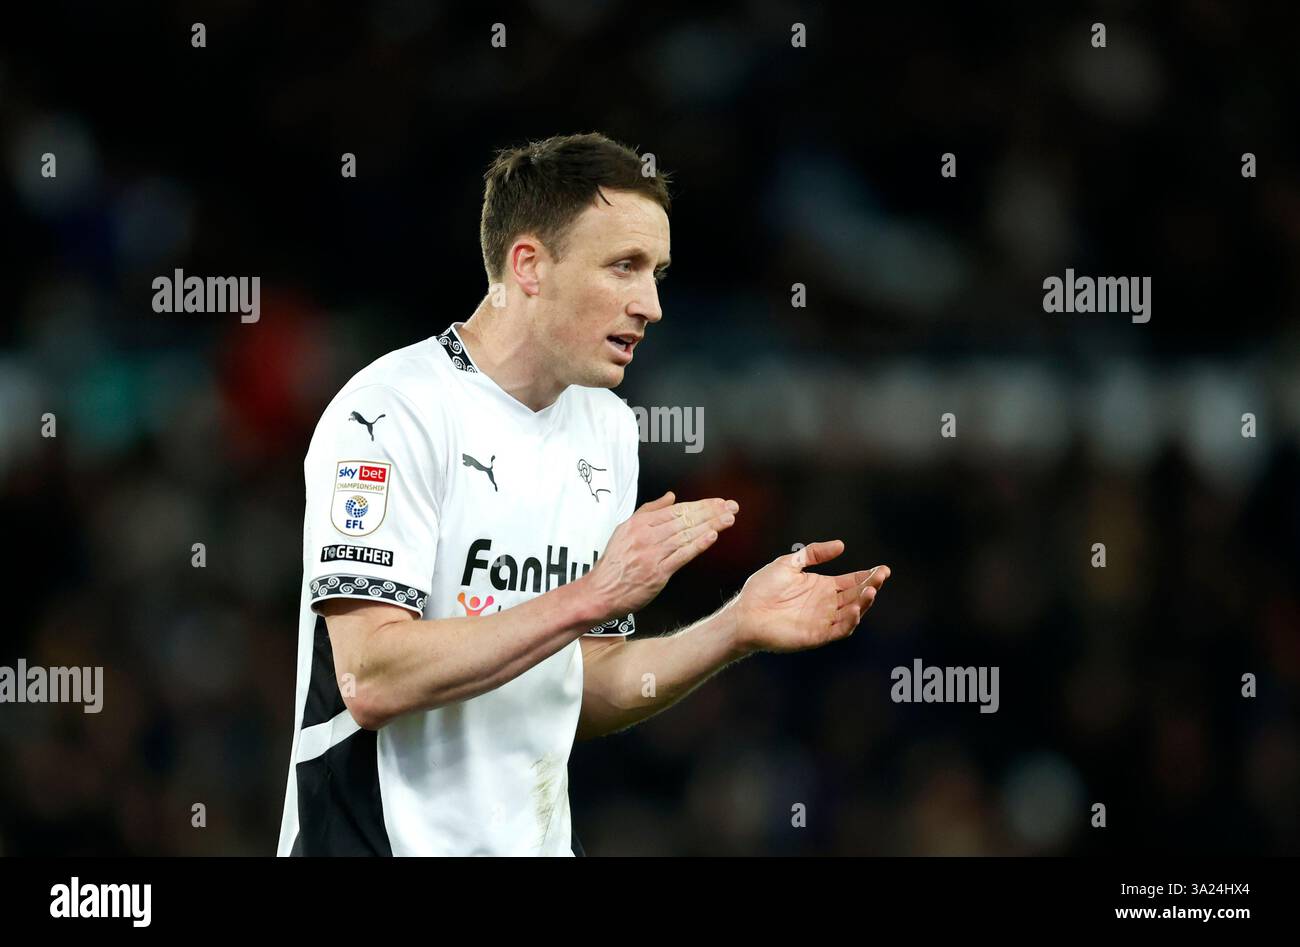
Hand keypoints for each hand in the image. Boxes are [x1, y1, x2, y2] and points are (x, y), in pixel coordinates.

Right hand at [582, 491, 737, 621]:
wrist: (600, 592)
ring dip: (710, 526)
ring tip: (728, 519)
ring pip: (686, 535)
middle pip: (684, 520)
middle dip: (711, 512)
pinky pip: (681, 555)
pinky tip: (712, 537)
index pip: (676, 510)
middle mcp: (646, 536)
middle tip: (730, 507)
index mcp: (639, 524)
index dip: (700, 505)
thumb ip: (648, 511)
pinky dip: (698, 545)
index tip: (717, 502)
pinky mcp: (657, 573)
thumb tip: (670, 497)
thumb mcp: (625, 530)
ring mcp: (652, 554)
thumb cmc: (613, 565)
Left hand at [733, 541, 888, 653]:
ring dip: (864, 603)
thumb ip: (813, 554)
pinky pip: (839, 630)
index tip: (882, 569)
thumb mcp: (789, 563)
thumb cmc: (763, 588)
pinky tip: (856, 609)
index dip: (868, 575)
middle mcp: (826, 604)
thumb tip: (841, 545)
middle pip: (856, 595)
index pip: (852, 581)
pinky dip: (850, 621)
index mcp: (822, 587)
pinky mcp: (817, 635)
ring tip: (871, 590)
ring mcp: (823, 620)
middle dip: (871, 586)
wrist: (745, 613)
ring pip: (852, 613)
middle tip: (881, 575)